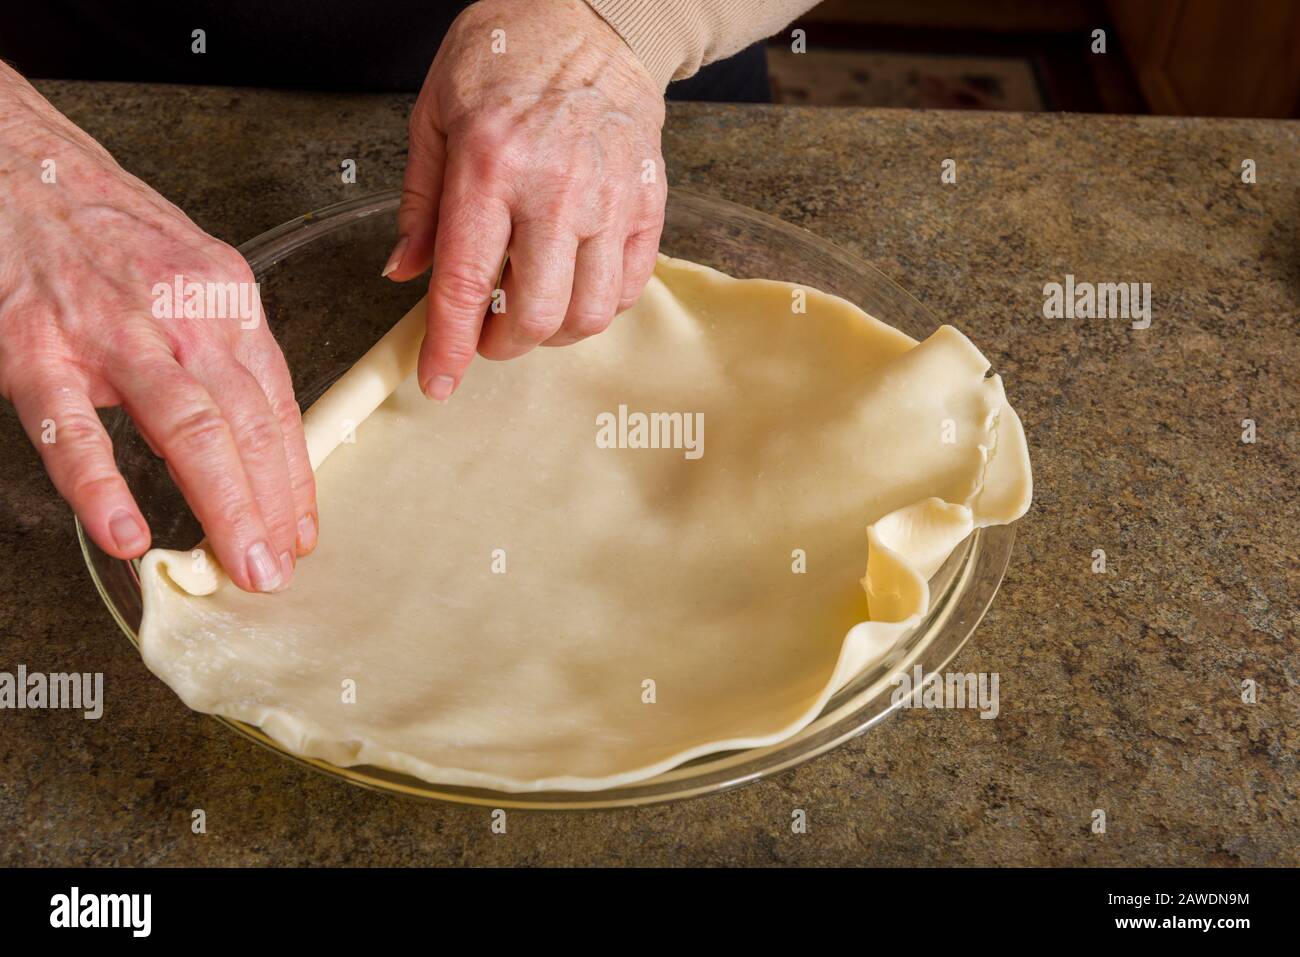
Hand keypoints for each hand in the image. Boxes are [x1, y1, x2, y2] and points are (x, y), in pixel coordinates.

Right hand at [0, 68, 315, 591]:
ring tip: (240, 563)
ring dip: (222, 505)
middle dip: (270, 505)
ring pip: (189, 428)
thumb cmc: (105, 226)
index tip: (301, 528)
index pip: (277, 404)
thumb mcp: (191, 274)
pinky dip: (102, 487)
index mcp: (227, 299)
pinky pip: (74, 430)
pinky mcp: (37, 347)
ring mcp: (111, 330)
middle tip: (278, 567)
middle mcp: (183, 313)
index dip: (294, 475)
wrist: (18, 162)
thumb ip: (219, 349)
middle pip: (246, 423)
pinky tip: (127, 533)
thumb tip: (248, 435)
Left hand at [386, 0, 666, 399]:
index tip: (438, 383)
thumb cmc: (506, 58)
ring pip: (588, 313)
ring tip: (531, 310)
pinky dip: (598, 305)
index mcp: (489, 166)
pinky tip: (574, 284)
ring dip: (553, 332)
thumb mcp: (435, 114)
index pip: (467, 284)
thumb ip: (420, 202)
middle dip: (504, 345)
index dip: (450, 347)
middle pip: (537, 315)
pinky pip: (629, 287)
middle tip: (488, 336)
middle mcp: (555, 189)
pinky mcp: (647, 202)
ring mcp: (610, 198)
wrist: (590, 16)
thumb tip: (406, 273)